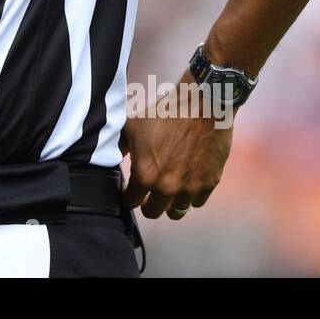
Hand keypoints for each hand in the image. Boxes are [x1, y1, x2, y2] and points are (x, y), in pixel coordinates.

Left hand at [119, 71, 232, 220]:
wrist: (201, 105)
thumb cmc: (164, 113)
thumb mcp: (132, 126)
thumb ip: (120, 147)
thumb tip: (110, 157)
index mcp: (145, 175)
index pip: (130, 202)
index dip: (128, 196)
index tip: (129, 191)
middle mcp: (167, 187)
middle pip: (152, 213)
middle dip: (147, 204)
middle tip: (147, 194)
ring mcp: (190, 188)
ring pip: (176, 212)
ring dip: (170, 203)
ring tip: (168, 190)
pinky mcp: (209, 184)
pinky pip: (197, 202)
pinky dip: (191, 196)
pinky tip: (186, 183)